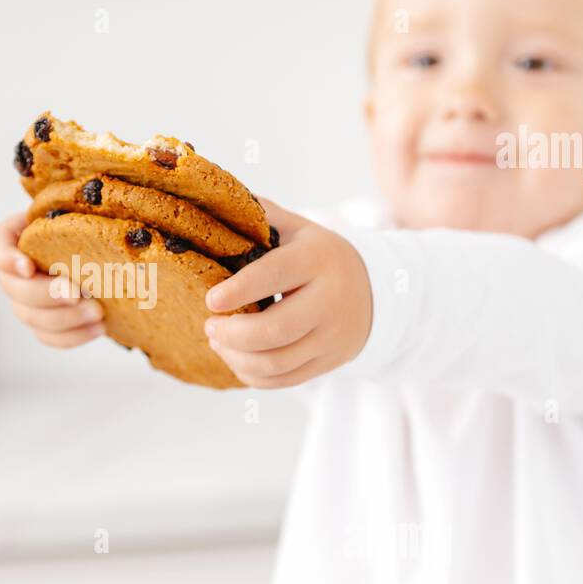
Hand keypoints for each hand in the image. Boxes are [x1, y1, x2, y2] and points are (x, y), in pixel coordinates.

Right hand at [0, 210, 107, 348]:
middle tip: (77, 294)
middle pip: (16, 290)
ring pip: (33, 318)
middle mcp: (13, 274)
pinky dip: (74, 336)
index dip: (8, 260)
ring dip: (66, 319)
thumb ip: (73, 217)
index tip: (28, 267)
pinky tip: (99, 327)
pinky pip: (49, 337)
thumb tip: (93, 218)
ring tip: (97, 313)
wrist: (96, 255)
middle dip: (47, 294)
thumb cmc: (82, 228)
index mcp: (16, 240)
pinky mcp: (42, 325)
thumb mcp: (76, 216)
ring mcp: (25, 303)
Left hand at [202, 198, 372, 387]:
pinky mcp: (329, 362)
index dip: (239, 290)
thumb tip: (211, 201)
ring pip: (276, 363)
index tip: (211, 299)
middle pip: (275, 331)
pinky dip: (252, 376)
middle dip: (232, 334)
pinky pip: (284, 381)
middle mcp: (330, 299)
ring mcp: (332, 336)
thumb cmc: (316, 255)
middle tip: (210, 326)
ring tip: (218, 342)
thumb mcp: (296, 229)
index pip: (275, 276)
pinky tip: (236, 359)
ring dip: (236, 359)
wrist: (373, 289)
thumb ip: (259, 218)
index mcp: (317, 258)